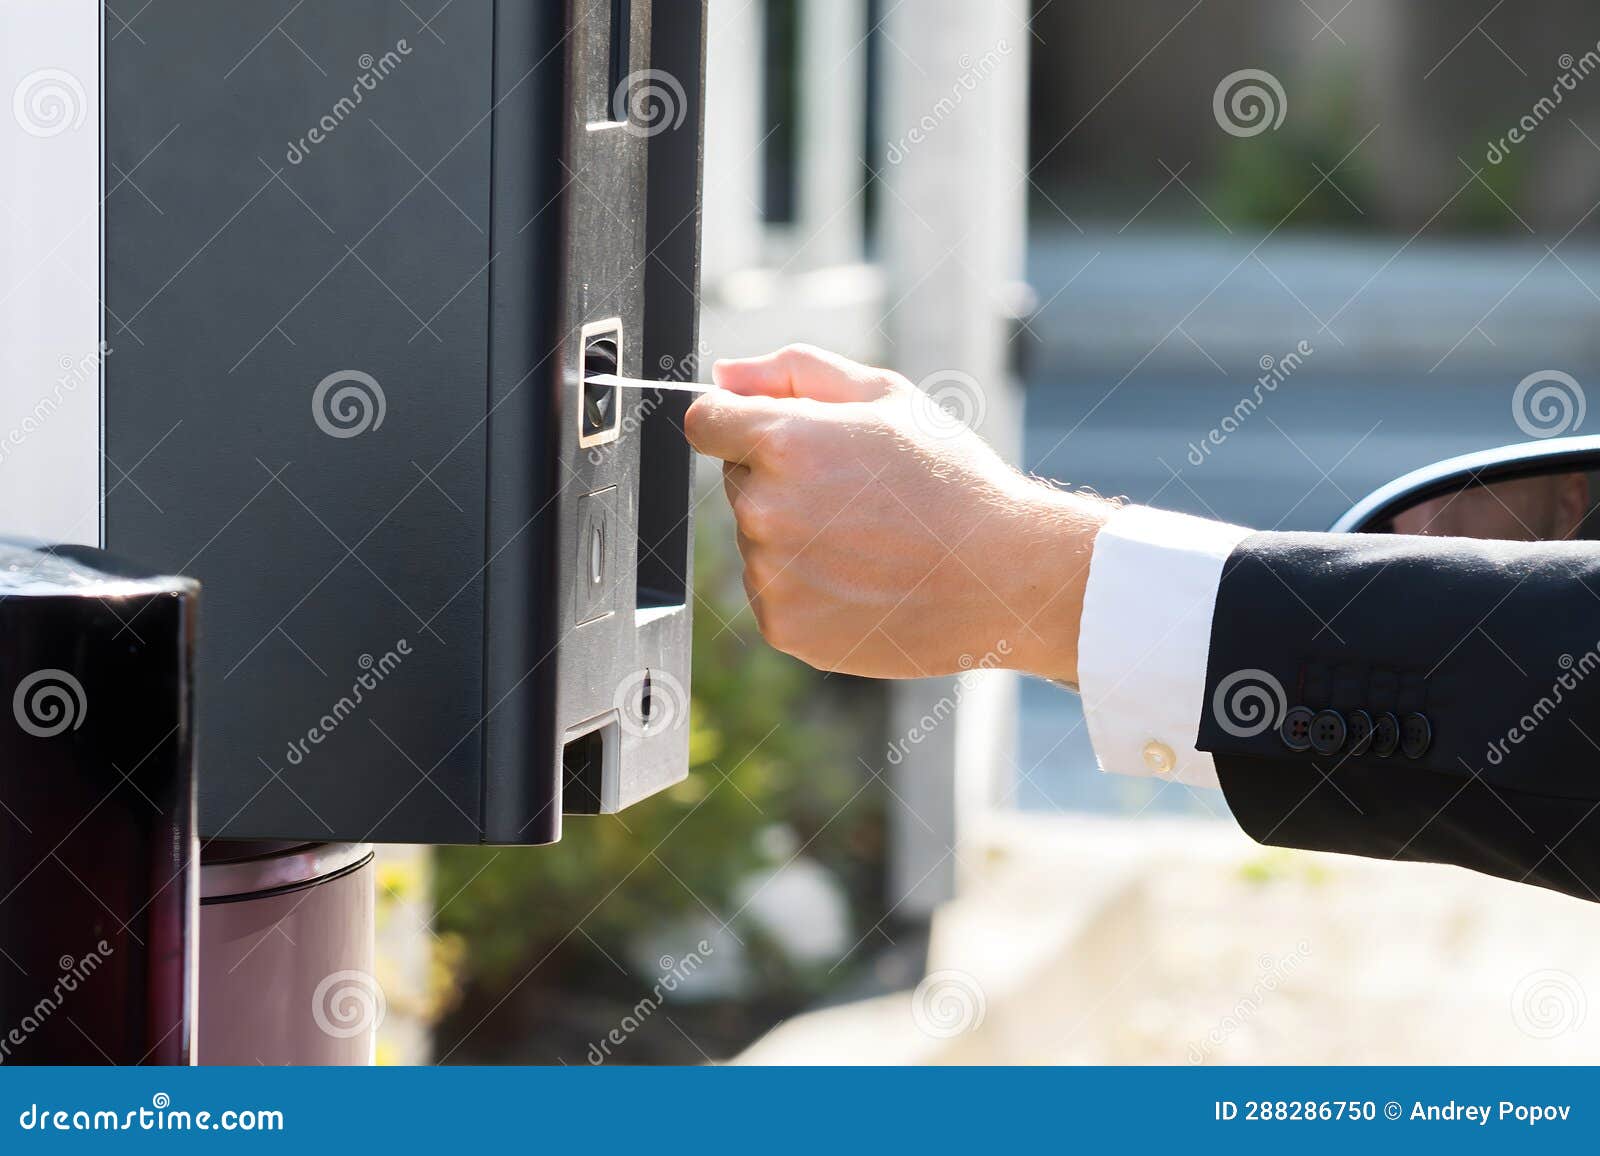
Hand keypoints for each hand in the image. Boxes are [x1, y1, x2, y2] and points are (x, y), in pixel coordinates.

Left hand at [682, 345, 1108, 681]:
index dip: (737, 422)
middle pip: (738, 482)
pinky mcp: (783, 626)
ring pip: (755, 541)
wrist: (1002, 576)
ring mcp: (770, 575)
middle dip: (780, 479)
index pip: (705, 421)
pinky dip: (807, 587)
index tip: (771, 436)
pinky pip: (773, 593)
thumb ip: (794, 373)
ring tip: (868, 541)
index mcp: (783, 442)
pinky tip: (863, 580)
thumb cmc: (951, 480)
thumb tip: (724, 375)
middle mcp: (764, 510)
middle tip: (857, 494)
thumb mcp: (886, 396)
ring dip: (792, 537)